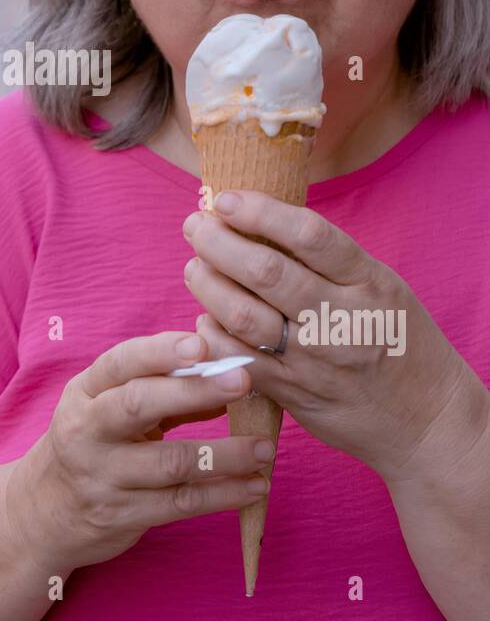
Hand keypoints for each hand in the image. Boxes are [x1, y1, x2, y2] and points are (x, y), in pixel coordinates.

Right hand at [5, 330, 273, 569]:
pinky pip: (180, 504)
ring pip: (169, 462)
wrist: (42, 511)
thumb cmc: (93, 443)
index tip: (202, 343)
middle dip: (194, 390)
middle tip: (243, 380)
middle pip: (139, 405)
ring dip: (225, 454)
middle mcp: (86, 431)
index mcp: (85, 393)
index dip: (160, 352)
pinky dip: (223, 495)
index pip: (120, 363)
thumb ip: (163, 389)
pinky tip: (254, 486)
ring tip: (266, 448)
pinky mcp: (120, 516)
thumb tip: (226, 369)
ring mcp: (102, 476)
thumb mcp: (111, 406)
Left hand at [181, 193, 480, 484]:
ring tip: (195, 267)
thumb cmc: (396, 341)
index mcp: (367, 282)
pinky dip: (211, 335)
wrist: (425, 421)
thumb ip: (330, 262)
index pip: (308, 235)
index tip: (226, 199)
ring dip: (207, 285)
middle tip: (195, 225)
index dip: (260, 212)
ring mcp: (314, 359)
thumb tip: (262, 223)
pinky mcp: (293, 393)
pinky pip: (238, 358)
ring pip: (243, 315)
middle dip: (218, 243)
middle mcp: (341, 318)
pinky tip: (205, 319)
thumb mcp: (382, 289)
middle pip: (266, 272)